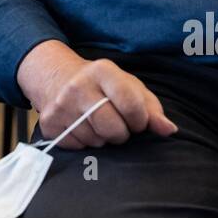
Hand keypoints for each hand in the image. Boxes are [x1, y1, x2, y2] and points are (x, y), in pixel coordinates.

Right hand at [16, 40, 176, 149]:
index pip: (131, 104)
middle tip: (118, 125)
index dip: (139, 120)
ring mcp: (61, 105)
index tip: (136, 120)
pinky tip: (83, 127)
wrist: (56, 77)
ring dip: (103, 139)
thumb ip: (152, 108)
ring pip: (95, 141)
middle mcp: (78, 86)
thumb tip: (169, 130)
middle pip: (112, 128)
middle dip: (121, 133)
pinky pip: (78, 147)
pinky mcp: (49, 123)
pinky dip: (85, 142)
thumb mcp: (128, 86)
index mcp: (103, 70)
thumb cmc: (102, 84)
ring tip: (98, 123)